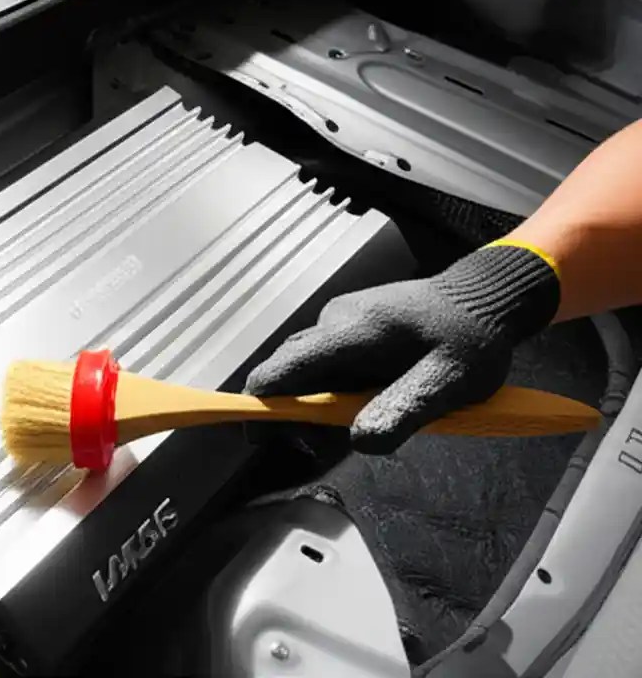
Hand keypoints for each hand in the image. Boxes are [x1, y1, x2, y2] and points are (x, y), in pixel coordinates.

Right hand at [245, 243, 560, 453]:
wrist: (484, 295)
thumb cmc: (471, 339)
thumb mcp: (449, 381)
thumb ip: (404, 409)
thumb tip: (358, 440)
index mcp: (352, 332)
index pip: (283, 369)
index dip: (261, 405)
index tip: (258, 438)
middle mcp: (332, 320)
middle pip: (289, 373)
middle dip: (294, 414)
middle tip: (323, 446)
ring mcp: (337, 319)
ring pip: (307, 369)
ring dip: (316, 403)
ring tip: (354, 424)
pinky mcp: (347, 324)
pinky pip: (324, 361)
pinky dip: (331, 388)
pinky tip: (364, 400)